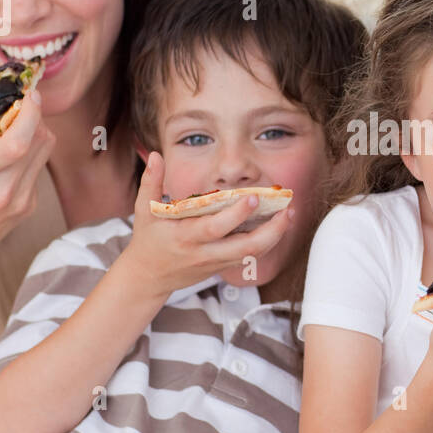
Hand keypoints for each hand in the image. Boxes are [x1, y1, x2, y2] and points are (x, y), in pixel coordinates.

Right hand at [0, 62, 55, 274]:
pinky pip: (37, 170)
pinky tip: (8, 154)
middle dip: (34, 116)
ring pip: (43, 153)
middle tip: (17, 104)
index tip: (30, 92)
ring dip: (35, 133)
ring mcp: (20, 202)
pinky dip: (29, 154)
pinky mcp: (28, 209)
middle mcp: (3, 191)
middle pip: (40, 141)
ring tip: (12, 125)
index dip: (31, 112)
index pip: (19, 139)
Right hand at [122, 152, 293, 300]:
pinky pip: (250, 256)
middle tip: (287, 209)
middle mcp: (205, 252)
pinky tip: (278, 226)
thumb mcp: (144, 210)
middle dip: (270, 231)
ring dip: (275, 236)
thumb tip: (156, 155)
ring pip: (253, 254)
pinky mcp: (223, 266)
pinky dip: (267, 242)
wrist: (149, 277)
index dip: (236, 214)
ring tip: (289, 215)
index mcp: (186, 237)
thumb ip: (151, 182)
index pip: (215, 228)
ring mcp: (217, 261)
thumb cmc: (148, 240)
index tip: (253, 197)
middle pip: (245, 247)